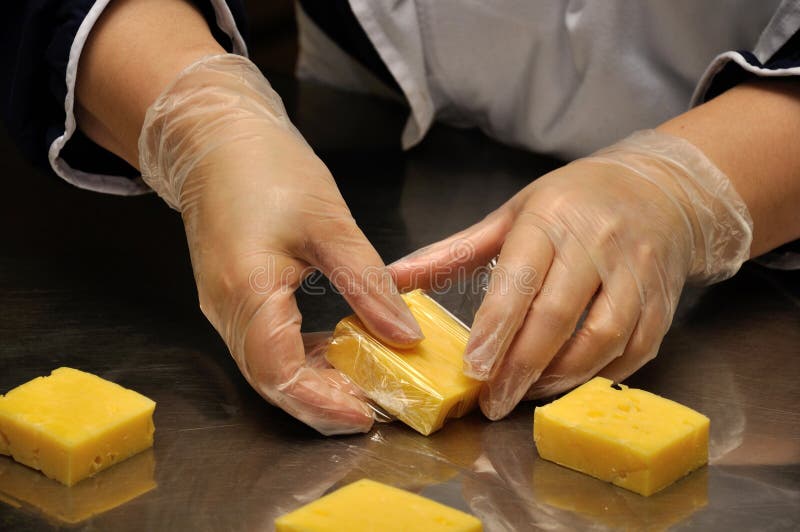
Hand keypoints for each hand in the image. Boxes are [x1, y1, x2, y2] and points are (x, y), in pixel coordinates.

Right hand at [139, 54, 421, 434]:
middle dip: (324, 403)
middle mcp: (226, 311)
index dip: (322, 403)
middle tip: (376, 407)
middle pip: (272, 381)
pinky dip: (305, 358)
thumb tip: (406, 336)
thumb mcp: (330, 223)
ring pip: (269, 368)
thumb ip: (367, 284)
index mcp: (245, 291)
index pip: (278, 374)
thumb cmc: (269, 169)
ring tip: (365, 384)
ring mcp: (225, 308)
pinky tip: (339, 351)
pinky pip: (268, 345)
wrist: (216, 141)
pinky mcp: (234, 299)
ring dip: (316, 383)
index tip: (367, 415)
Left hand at [391, 130, 751, 419]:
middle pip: (559, 315)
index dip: (497, 328)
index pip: (520, 278)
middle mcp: (597, 244)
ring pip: (603, 338)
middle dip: (522, 367)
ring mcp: (637, 273)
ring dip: (562, 377)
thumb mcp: (511, 214)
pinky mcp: (662, 300)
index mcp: (551, 219)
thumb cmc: (573, 202)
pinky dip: (601, 374)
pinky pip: (636, 348)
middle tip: (494, 402)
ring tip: (527, 394)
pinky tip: (570, 383)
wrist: (660, 191)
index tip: (474, 368)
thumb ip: (453, 252)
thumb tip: (392, 278)